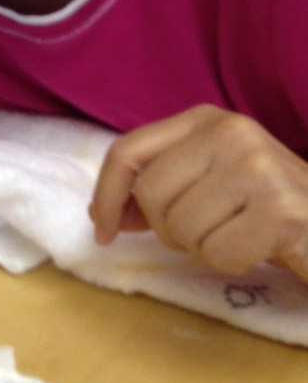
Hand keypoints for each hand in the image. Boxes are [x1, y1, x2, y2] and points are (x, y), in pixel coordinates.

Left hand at [89, 105, 307, 279]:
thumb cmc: (269, 207)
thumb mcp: (209, 182)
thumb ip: (157, 188)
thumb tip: (101, 213)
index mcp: (206, 119)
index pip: (127, 151)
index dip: (107, 195)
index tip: (103, 230)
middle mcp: (230, 131)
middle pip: (150, 194)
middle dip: (166, 229)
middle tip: (204, 232)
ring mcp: (257, 166)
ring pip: (181, 227)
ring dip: (202, 247)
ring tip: (236, 235)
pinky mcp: (281, 210)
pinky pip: (218, 253)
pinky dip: (233, 263)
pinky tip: (260, 249)